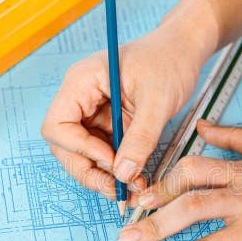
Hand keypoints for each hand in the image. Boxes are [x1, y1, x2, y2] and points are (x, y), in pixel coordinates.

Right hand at [41, 26, 203, 200]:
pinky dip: (118, 170)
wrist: (184, 50)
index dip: (79, 148)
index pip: (57, 125)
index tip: (110, 160)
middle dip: (90, 171)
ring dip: (105, 176)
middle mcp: (81, 99)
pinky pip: (105, 154)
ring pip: (84, 156)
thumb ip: (140, 137)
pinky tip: (136, 179)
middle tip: (118, 190)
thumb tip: (123, 173)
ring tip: (133, 187)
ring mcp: (93, 113)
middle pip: (65, 147)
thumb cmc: (169, 59)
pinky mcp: (109, 125)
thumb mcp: (158, 99)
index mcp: (82, 82)